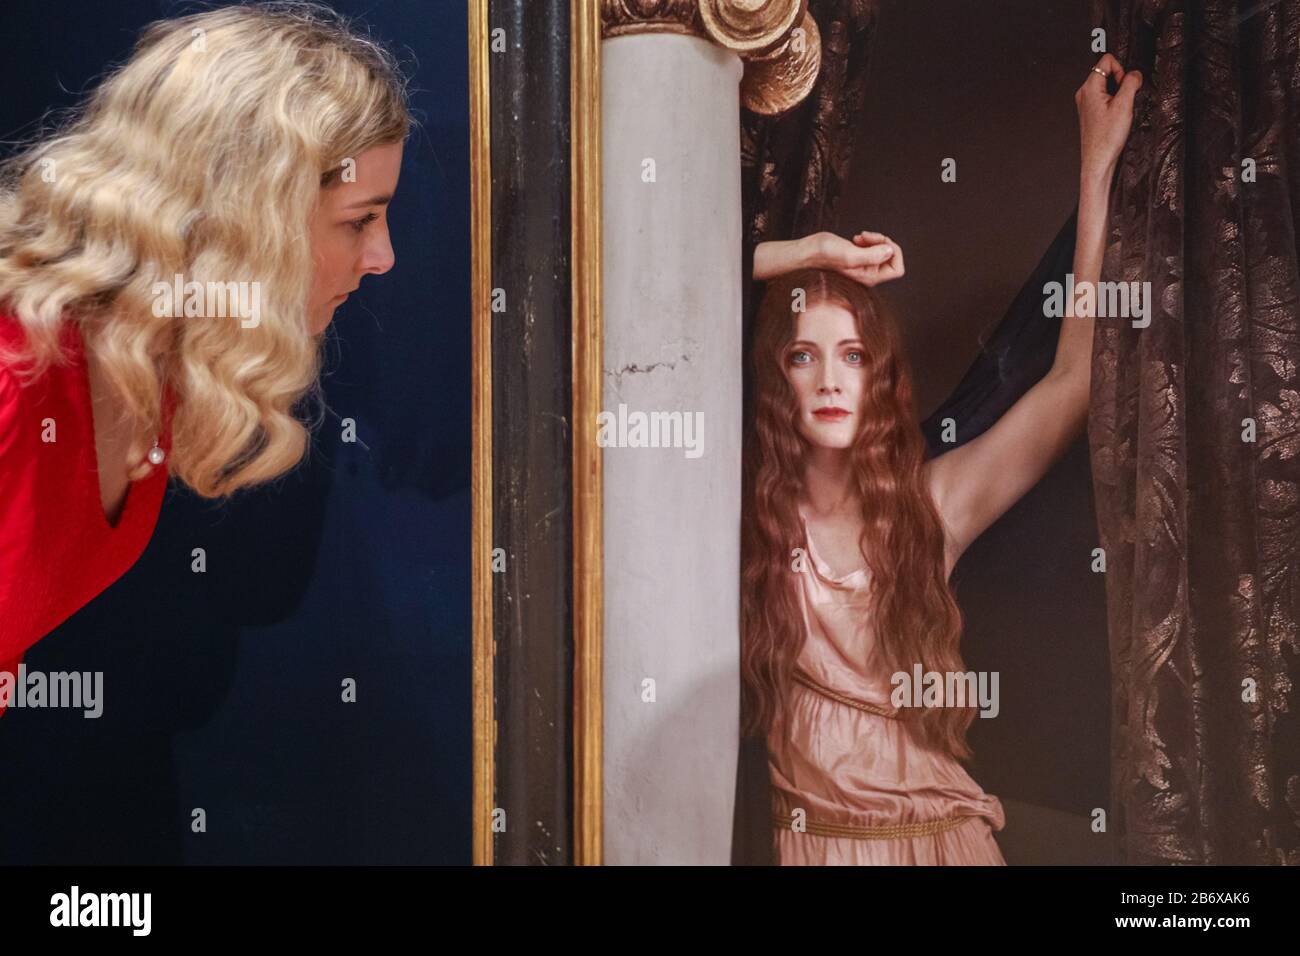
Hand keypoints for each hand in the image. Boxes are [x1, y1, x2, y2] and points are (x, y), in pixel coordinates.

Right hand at [809, 230, 903, 287]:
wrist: (809, 252)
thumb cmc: (824, 256)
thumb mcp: (850, 255)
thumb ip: (872, 255)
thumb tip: (890, 251)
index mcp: (869, 278)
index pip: (897, 269)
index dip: (894, 252)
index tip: (881, 243)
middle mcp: (869, 274)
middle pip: (891, 257)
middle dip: (882, 243)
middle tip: (867, 237)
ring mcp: (865, 266)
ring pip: (883, 250)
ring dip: (874, 239)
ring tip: (859, 237)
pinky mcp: (859, 257)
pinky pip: (874, 247)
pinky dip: (869, 239)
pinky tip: (856, 239)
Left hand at [1076, 53, 1140, 180]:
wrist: (1098, 160)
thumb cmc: (1106, 138)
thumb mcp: (1124, 105)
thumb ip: (1131, 83)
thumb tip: (1135, 73)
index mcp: (1089, 88)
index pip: (1107, 60)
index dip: (1121, 69)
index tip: (1125, 86)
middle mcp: (1084, 93)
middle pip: (1107, 71)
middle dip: (1120, 81)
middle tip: (1123, 100)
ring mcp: (1085, 102)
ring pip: (1107, 84)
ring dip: (1118, 92)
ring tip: (1119, 110)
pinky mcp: (1090, 111)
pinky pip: (1105, 96)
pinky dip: (1113, 101)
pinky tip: (1115, 115)